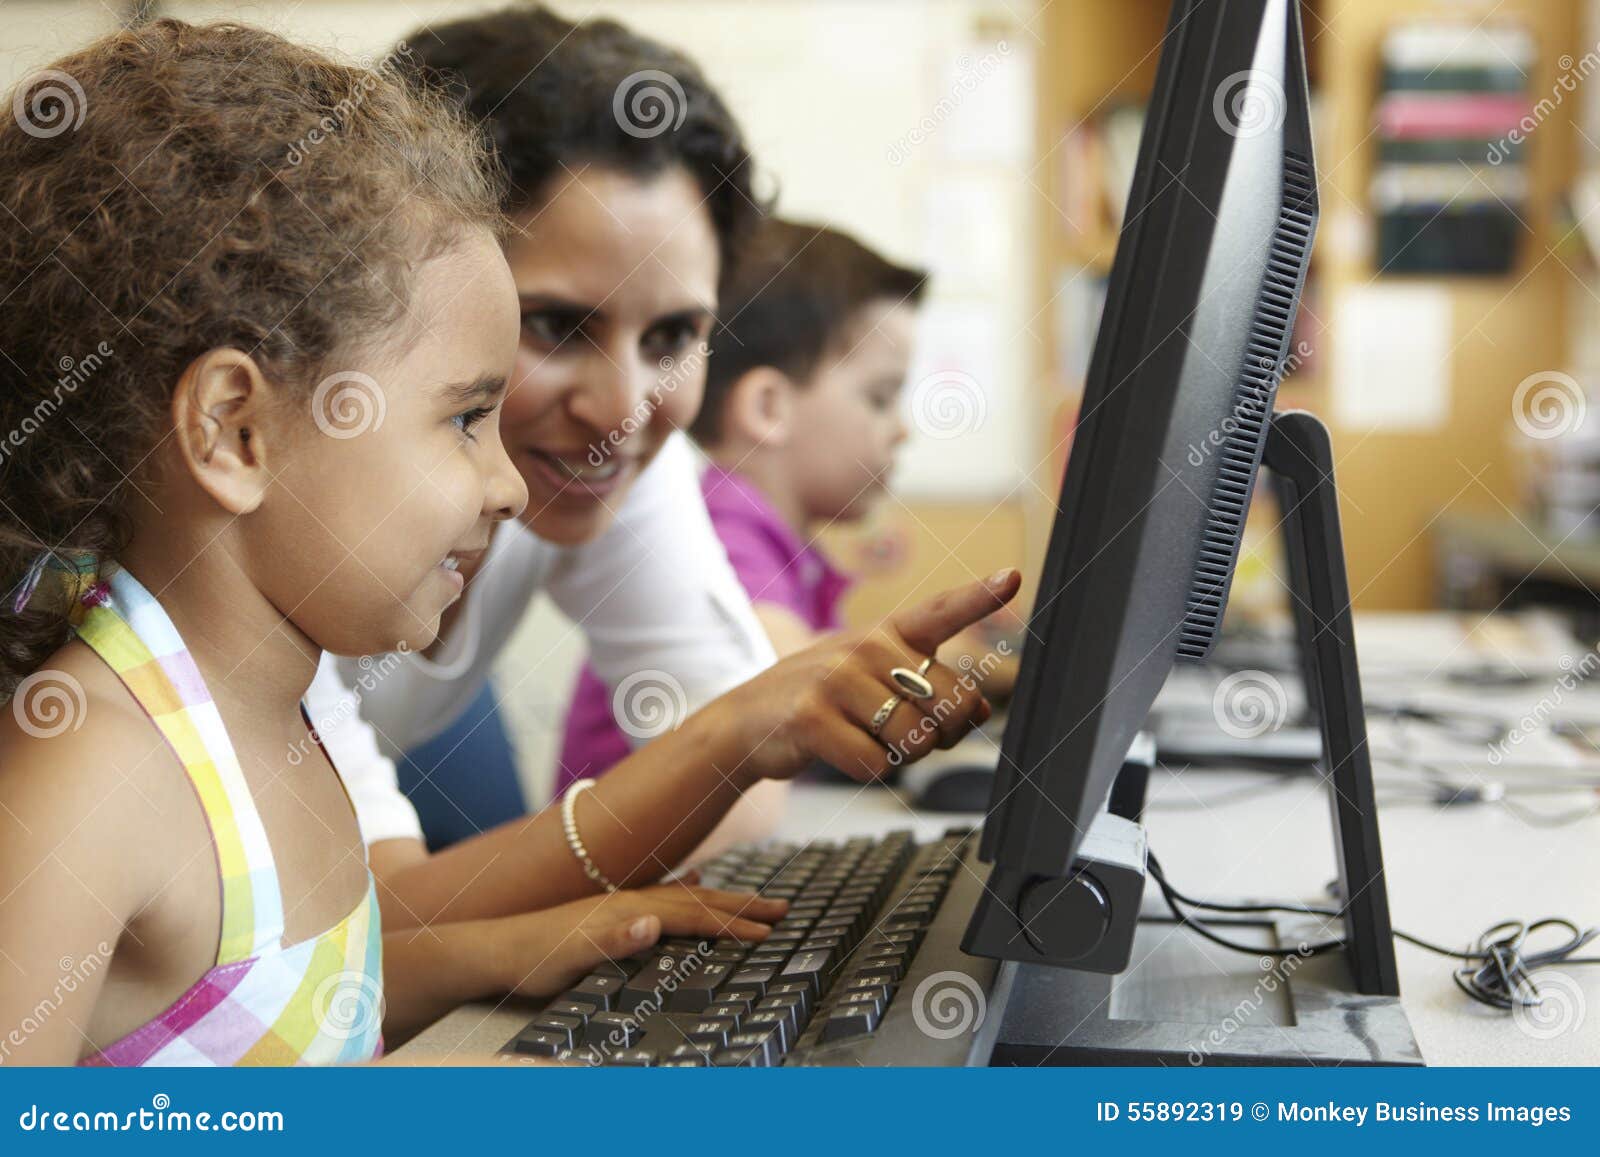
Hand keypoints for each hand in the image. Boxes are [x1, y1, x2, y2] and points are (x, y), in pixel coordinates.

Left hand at [487, 882, 788, 997]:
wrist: (493, 950)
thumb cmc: (531, 958)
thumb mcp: (568, 956)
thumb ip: (613, 938)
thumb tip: (653, 921)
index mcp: (627, 910)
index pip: (691, 914)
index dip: (731, 922)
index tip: (769, 930)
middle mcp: (629, 901)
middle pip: (697, 899)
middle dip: (742, 905)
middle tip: (782, 909)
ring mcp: (622, 904)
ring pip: (685, 898)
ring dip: (723, 899)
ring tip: (753, 900)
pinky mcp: (612, 912)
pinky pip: (664, 898)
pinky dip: (688, 892)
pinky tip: (695, 885)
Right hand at [721, 569, 1021, 784]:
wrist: (748, 720)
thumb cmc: (824, 700)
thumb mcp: (874, 680)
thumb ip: (929, 689)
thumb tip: (982, 711)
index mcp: (887, 633)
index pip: (941, 611)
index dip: (979, 597)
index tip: (1012, 577)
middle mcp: (865, 647)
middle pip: (948, 705)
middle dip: (941, 735)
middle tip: (907, 734)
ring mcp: (836, 678)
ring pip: (915, 740)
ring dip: (902, 757)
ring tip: (866, 738)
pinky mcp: (812, 716)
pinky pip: (875, 764)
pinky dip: (866, 770)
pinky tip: (840, 750)